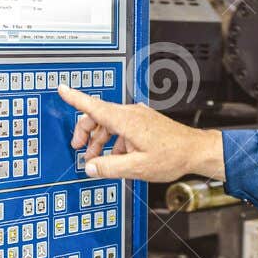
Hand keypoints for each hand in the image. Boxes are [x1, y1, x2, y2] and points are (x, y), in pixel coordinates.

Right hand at [56, 84, 225, 182]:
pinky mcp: (144, 123)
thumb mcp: (137, 167)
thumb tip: (91, 167)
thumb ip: (110, 168)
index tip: (62, 90)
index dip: (75, 98)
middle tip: (78, 148)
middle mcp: (131, 114)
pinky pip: (121, 128)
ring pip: (109, 124)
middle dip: (85, 132)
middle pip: (98, 116)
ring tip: (96, 160)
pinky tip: (116, 158)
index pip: (94, 106)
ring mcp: (138, 117)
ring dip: (99, 140)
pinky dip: (113, 141)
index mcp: (126, 121)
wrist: (195, 151)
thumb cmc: (173, 155)